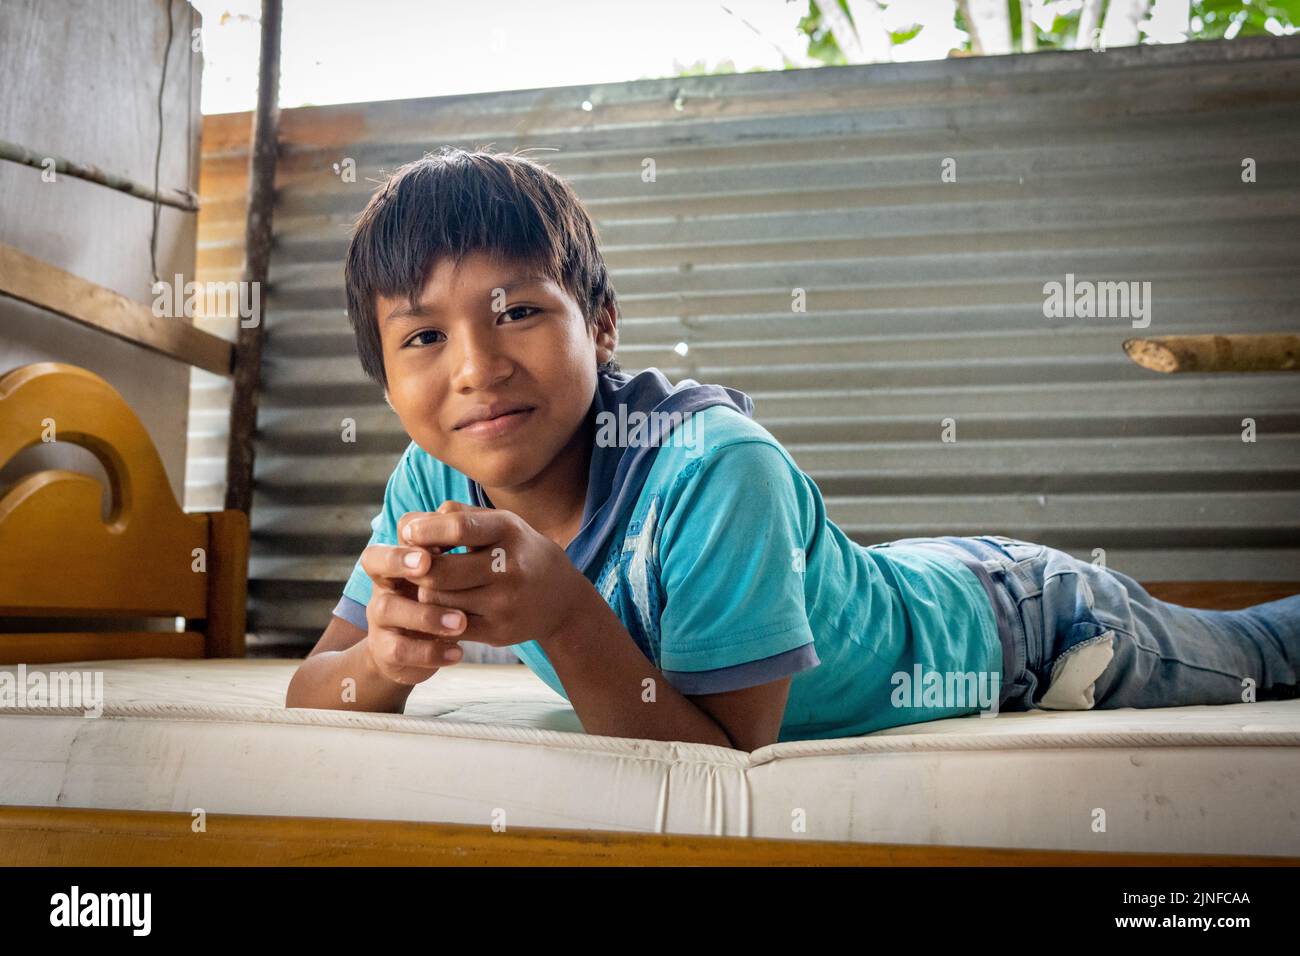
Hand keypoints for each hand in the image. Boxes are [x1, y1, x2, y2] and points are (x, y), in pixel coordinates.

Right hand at [359, 518, 467, 685]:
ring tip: (461, 621)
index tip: (430, 552)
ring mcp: (379, 618)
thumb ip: (448, 546)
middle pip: (380, 568)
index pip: (391, 536)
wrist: (415, 642)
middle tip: (439, 573)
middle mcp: (382, 584)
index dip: (404, 546)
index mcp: (395, 558)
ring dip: (426, 615)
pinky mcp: (386, 650)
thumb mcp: (443, 567)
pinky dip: (431, 652)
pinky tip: (458, 651)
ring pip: (389, 610)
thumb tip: (466, 526)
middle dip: (408, 568)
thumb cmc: (439, 592)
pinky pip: (401, 651)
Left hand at [399, 501, 589, 648]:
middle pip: (439, 571)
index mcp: (508, 531)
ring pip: (437, 601)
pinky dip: (436, 617)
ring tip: (428, 584)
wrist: (561, 598)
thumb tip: (408, 526)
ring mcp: (505, 603)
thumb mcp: (498, 523)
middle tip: (411, 565)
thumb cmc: (517, 551)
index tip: (408, 532)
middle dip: (415, 568)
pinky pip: (448, 627)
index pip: (458, 527)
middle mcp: (510, 567)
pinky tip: (440, 606)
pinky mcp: (499, 632)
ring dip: (424, 592)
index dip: (425, 530)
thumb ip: (455, 516)